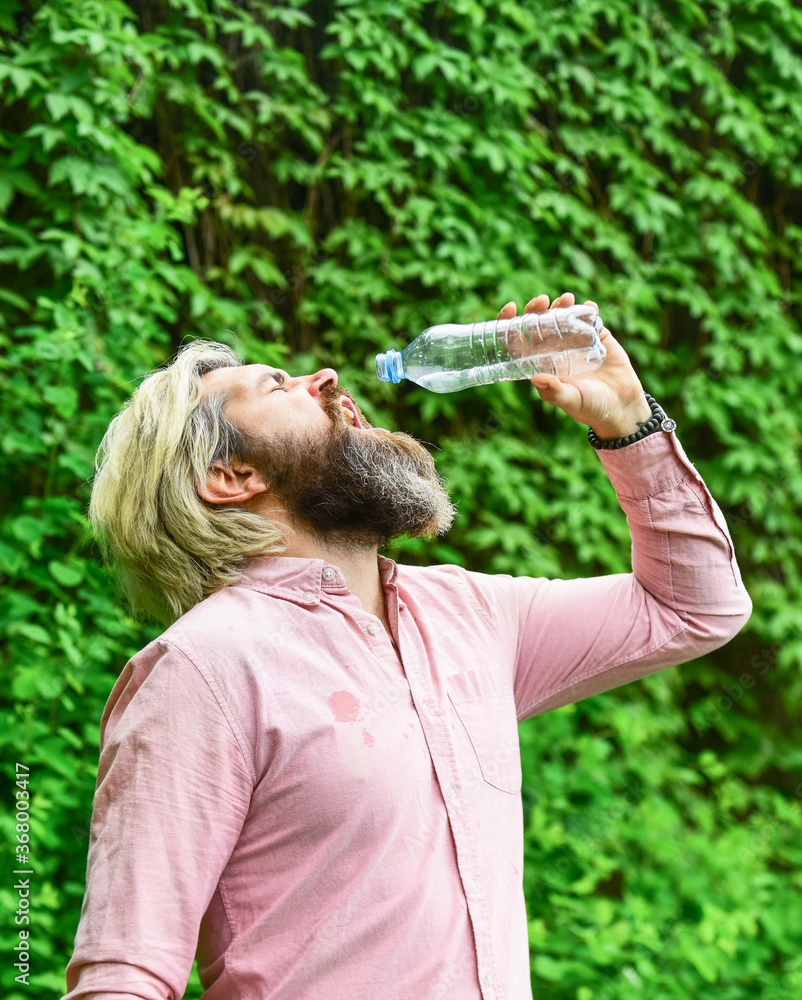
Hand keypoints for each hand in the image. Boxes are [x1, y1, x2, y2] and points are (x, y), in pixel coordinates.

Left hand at [496, 291, 651, 439]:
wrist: (622, 407)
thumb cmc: (590, 408)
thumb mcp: (571, 400)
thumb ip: (554, 392)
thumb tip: (535, 378)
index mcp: (541, 364)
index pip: (519, 341)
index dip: (510, 324)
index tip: (511, 308)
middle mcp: (554, 350)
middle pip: (539, 323)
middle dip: (536, 309)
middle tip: (541, 301)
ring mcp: (575, 341)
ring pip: (562, 317)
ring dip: (561, 305)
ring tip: (566, 299)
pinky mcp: (598, 337)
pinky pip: (591, 318)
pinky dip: (588, 309)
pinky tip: (588, 305)